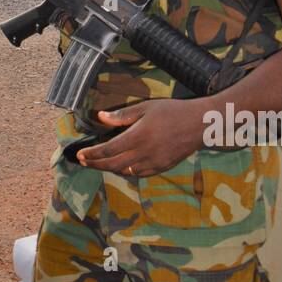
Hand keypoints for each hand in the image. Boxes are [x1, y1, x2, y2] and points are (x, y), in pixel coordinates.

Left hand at [76, 101, 204, 176]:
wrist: (200, 125)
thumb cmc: (173, 112)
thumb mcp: (146, 108)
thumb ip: (123, 116)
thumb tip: (101, 117)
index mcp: (138, 136)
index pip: (108, 150)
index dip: (92, 154)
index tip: (81, 154)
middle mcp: (144, 153)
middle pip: (113, 164)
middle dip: (96, 164)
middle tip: (84, 161)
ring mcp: (153, 163)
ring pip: (125, 171)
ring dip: (110, 168)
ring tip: (99, 163)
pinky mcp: (162, 168)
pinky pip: (139, 174)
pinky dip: (126, 171)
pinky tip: (121, 165)